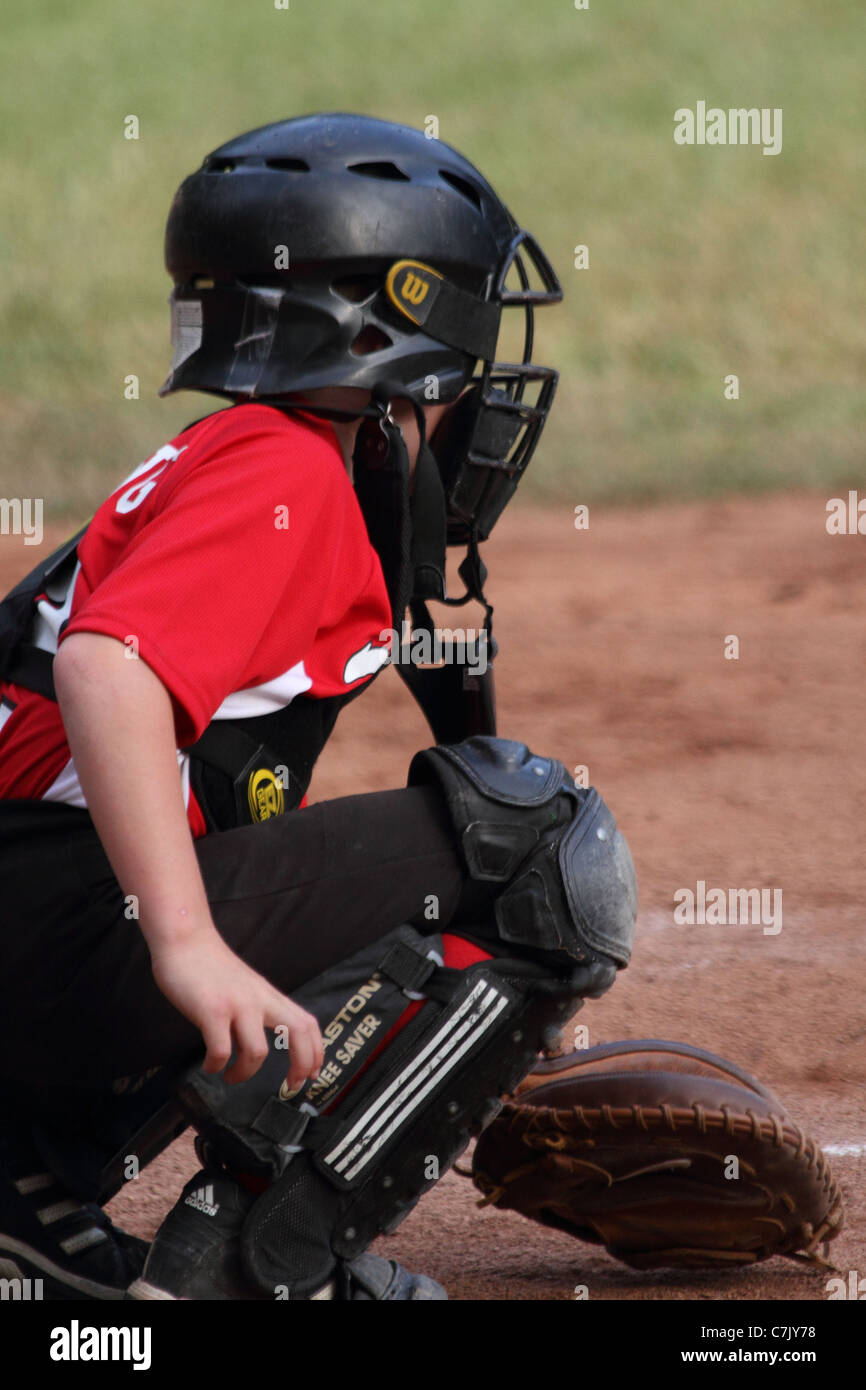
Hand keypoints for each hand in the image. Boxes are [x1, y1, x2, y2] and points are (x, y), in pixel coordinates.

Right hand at [150, 929, 323, 1087]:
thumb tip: (261, 1041)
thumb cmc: (210, 967)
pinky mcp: (211, 1009)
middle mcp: (259, 999)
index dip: (316, 1052)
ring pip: (257, 1051)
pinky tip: (210, 1065)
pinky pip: (221, 1050)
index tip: (312, 1075)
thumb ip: (257, 1008)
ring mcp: (237, 1004)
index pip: (307, 1023)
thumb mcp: (246, 986)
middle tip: (292, 1086)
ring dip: (245, 1073)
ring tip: (231, 1076)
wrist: (185, 938)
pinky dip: (216, 1066)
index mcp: (269, 996)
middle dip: (302, 1064)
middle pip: (298, 1031)